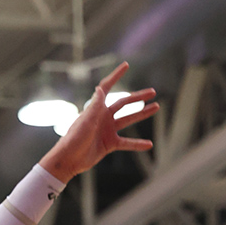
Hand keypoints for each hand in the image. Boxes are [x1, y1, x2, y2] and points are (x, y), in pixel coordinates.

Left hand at [38, 62, 158, 182]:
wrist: (69, 160)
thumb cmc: (74, 139)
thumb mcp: (86, 121)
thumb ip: (95, 106)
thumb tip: (99, 88)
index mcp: (95, 109)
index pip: (106, 88)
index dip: (115, 76)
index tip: (126, 65)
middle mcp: (102, 117)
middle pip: (123, 103)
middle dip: (137, 97)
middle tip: (153, 91)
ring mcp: (107, 130)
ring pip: (128, 119)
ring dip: (142, 114)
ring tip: (156, 107)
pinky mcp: (109, 144)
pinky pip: (127, 143)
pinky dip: (137, 144)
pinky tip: (149, 144)